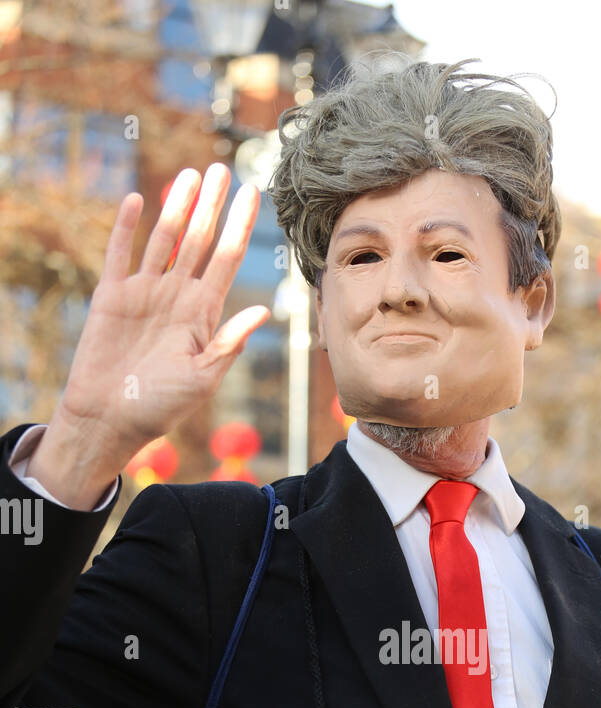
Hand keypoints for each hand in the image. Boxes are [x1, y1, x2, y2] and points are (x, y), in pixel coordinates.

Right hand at [41, 164, 270, 493]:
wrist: (110, 418)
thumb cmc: (160, 407)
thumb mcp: (203, 378)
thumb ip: (229, 343)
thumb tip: (263, 311)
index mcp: (203, 313)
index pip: (227, 258)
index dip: (239, 226)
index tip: (254, 193)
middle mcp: (177, 295)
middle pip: (199, 240)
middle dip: (212, 205)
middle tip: (224, 168)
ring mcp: (144, 292)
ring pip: (164, 239)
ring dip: (177, 207)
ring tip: (192, 175)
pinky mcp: (112, 295)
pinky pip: (120, 253)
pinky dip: (126, 227)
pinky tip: (136, 199)